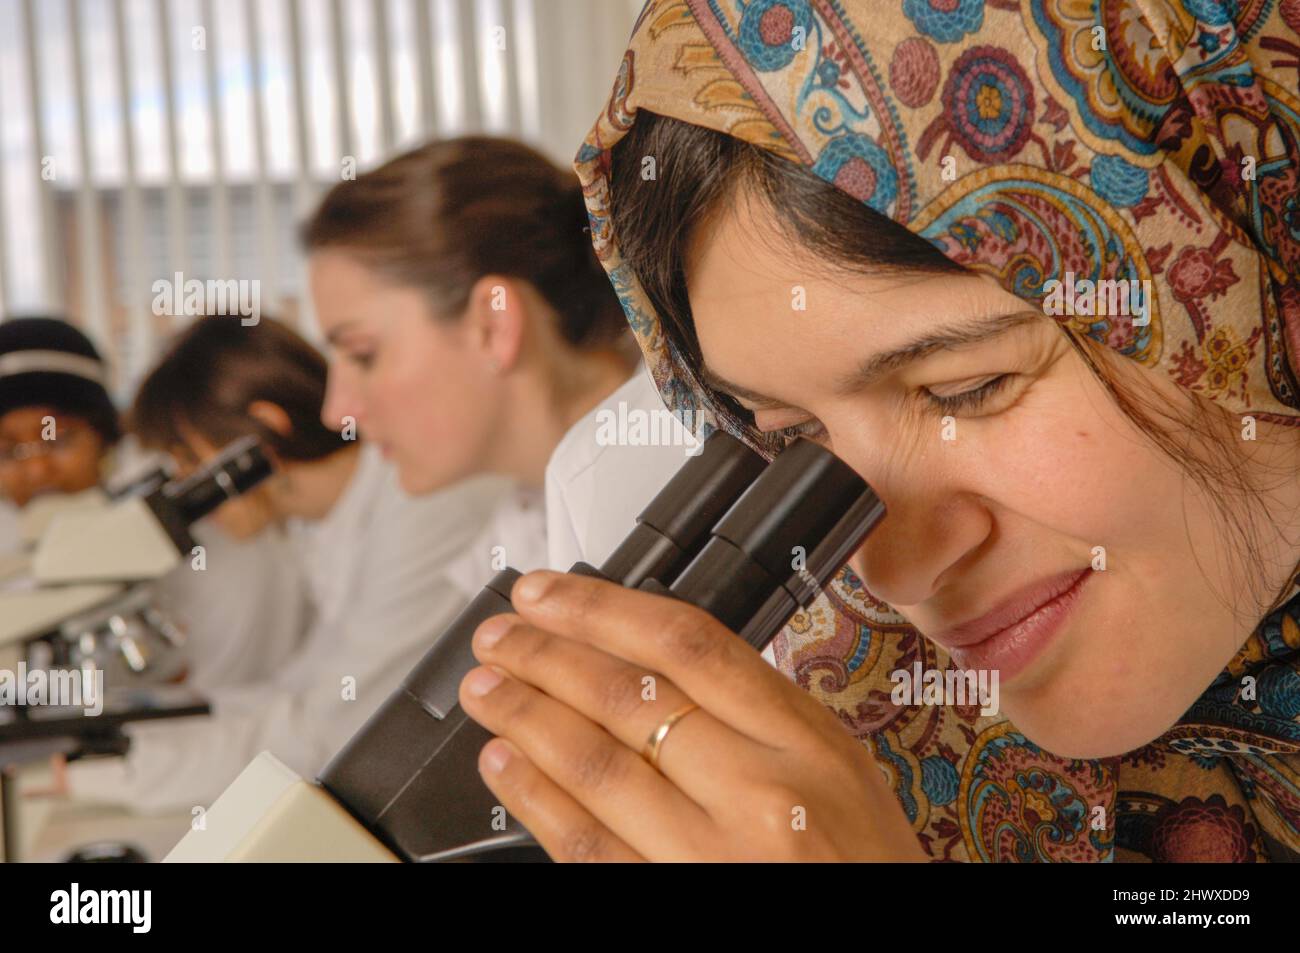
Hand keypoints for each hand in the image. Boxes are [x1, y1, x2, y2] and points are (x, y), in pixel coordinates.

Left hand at [457, 569, 926, 861]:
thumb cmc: (862, 868)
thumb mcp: (841, 769)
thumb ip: (760, 714)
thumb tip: (655, 660)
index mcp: (806, 741)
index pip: (685, 643)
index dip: (600, 608)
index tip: (550, 594)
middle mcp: (758, 792)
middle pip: (627, 695)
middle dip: (545, 654)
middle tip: (499, 635)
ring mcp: (709, 852)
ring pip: (594, 764)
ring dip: (524, 716)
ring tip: (487, 688)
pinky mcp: (668, 899)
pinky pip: (587, 844)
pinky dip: (534, 798)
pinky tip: (503, 766)